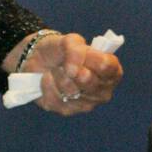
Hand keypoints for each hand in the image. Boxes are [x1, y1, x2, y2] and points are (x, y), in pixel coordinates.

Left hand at [5, 31, 122, 114]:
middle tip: (66, 62)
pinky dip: (47, 83)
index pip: (106, 66)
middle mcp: (103, 92)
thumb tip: (74, 72)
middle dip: (72, 67)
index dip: (90, 58)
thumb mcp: (72, 40)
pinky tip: (49, 78)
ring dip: (58, 74)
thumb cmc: (62, 50)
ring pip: (70, 89)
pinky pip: (55, 97)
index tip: (81, 52)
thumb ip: (77, 50)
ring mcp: (86, 105)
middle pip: (89, 80)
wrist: (39, 59)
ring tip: (57, 69)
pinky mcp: (67, 111)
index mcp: (111, 72)